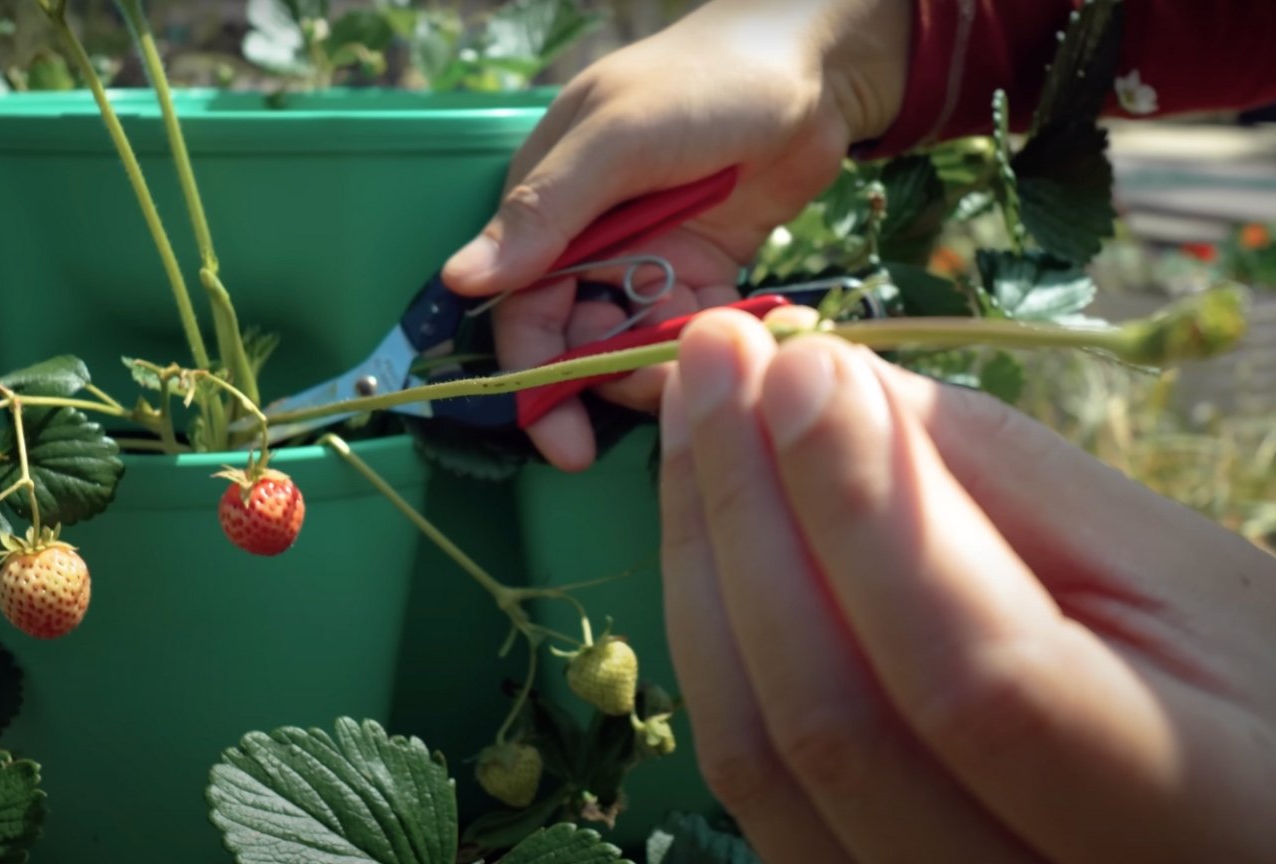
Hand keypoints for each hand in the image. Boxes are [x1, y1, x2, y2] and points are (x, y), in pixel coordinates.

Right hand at [440, 0, 910, 470]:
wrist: (815, 67)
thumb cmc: (705, 81)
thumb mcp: (616, 139)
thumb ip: (544, 210)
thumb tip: (460, 282)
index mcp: (548, 202)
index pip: (523, 308)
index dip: (534, 377)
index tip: (560, 438)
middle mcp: (589, 239)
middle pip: (575, 340)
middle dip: (602, 387)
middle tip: (645, 419)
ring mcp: (647, 258)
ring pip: (633, 346)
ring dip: (659, 371)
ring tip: (704, 376)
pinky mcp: (702, 273)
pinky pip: (690, 332)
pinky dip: (708, 348)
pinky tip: (742, 347)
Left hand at [658, 307, 1275, 862]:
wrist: (1262, 810)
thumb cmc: (1258, 687)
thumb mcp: (1180, 571)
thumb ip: (999, 479)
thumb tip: (823, 382)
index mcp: (1181, 827)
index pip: (974, 682)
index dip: (864, 513)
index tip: (798, 364)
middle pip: (829, 727)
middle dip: (749, 514)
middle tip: (715, 354)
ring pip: (757, 761)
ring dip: (706, 562)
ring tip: (697, 407)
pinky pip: (750, 774)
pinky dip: (715, 632)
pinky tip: (713, 518)